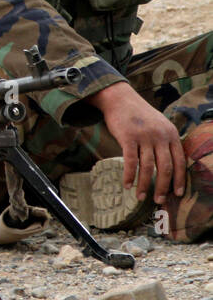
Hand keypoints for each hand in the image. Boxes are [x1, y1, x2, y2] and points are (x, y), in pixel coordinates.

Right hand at [91, 81, 185, 202]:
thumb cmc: (139, 114)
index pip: (180, 161)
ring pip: (147, 167)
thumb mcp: (159, 124)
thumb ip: (166, 140)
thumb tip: (169, 164)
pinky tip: (127, 185)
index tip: (177, 194)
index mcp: (171, 134)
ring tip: (141, 197)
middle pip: (165, 167)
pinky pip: (130, 161)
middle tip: (159, 200)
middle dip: (163, 187)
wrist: (120, 99)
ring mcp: (144, 137)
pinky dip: (129, 176)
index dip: (179, 180)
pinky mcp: (128, 137)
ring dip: (144, 185)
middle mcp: (160, 136)